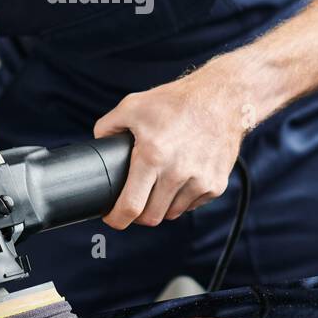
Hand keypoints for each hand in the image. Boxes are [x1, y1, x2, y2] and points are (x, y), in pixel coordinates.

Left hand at [94, 62, 245, 227]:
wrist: (220, 98)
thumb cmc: (174, 102)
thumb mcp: (132, 106)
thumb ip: (108, 126)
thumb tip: (97, 144)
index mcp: (152, 157)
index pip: (131, 207)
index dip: (116, 219)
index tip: (112, 217)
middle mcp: (177, 173)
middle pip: (151, 217)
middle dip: (138, 213)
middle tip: (134, 199)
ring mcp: (200, 181)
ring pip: (171, 213)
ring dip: (161, 206)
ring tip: (158, 185)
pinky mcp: (216, 184)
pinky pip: (192, 205)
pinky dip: (182, 198)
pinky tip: (180, 178)